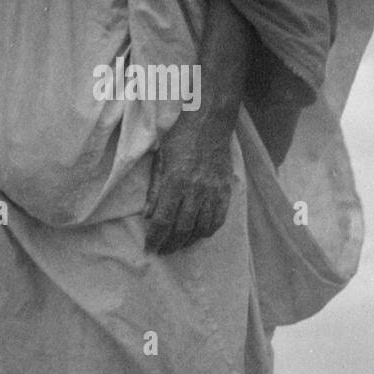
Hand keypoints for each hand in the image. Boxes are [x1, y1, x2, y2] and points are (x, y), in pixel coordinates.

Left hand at [143, 120, 232, 254]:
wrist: (210, 123)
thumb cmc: (180, 137)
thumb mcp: (159, 159)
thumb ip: (154, 189)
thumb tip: (148, 215)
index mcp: (175, 181)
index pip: (163, 220)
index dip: (155, 238)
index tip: (149, 248)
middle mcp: (195, 190)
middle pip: (182, 229)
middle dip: (170, 244)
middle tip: (162, 251)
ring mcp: (213, 192)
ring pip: (201, 229)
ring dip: (188, 241)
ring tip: (178, 244)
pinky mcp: (226, 191)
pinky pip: (218, 220)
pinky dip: (207, 231)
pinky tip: (198, 233)